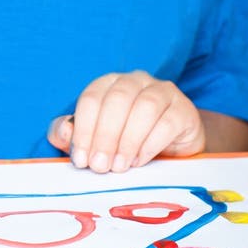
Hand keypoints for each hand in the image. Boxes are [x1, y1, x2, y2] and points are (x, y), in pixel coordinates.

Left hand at [47, 70, 204, 172]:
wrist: (172, 150)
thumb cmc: (127, 142)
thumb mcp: (96, 140)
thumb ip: (72, 135)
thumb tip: (64, 131)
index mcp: (110, 83)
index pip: (92, 98)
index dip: (83, 130)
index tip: (80, 160)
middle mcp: (136, 80)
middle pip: (117, 100)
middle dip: (104, 136)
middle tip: (100, 166)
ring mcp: (163, 91)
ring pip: (144, 107)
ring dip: (128, 140)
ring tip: (119, 166)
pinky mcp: (183, 110)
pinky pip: (167, 121)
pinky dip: (150, 143)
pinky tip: (140, 161)